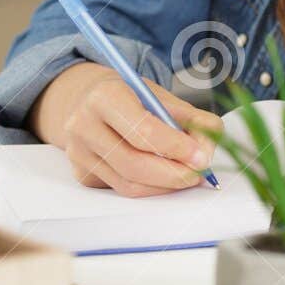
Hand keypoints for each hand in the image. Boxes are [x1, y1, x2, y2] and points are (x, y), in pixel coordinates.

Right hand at [30, 62, 221, 196]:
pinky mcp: (82, 174)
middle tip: (199, 174)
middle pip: (133, 163)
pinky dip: (149, 188)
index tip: (201, 157)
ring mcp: (78, 153)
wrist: (88, 100)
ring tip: (186, 176)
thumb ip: (190, 119)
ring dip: (164, 186)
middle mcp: (84, 125)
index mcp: (105, 96)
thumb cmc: (130, 97)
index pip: (143, 130)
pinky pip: (121, 189)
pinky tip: (164, 177)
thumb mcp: (161, 95)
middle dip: (173, 174)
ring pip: (128, 184)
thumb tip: (206, 152)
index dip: (176, 148)